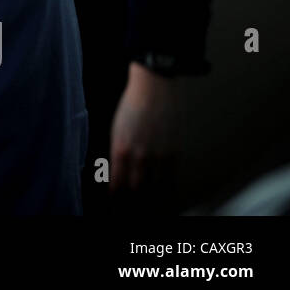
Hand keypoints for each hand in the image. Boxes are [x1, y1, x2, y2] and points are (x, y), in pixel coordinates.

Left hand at [109, 62, 178, 193]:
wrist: (154, 86)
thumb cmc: (133, 104)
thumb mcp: (118, 129)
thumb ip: (120, 150)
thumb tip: (120, 168)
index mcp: (120, 149)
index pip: (117, 182)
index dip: (116, 193)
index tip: (115, 198)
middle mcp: (139, 156)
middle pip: (136, 188)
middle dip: (133, 198)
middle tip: (131, 203)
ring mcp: (158, 156)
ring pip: (155, 187)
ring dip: (151, 195)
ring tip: (148, 201)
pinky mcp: (174, 152)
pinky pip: (171, 178)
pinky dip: (166, 188)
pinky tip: (164, 192)